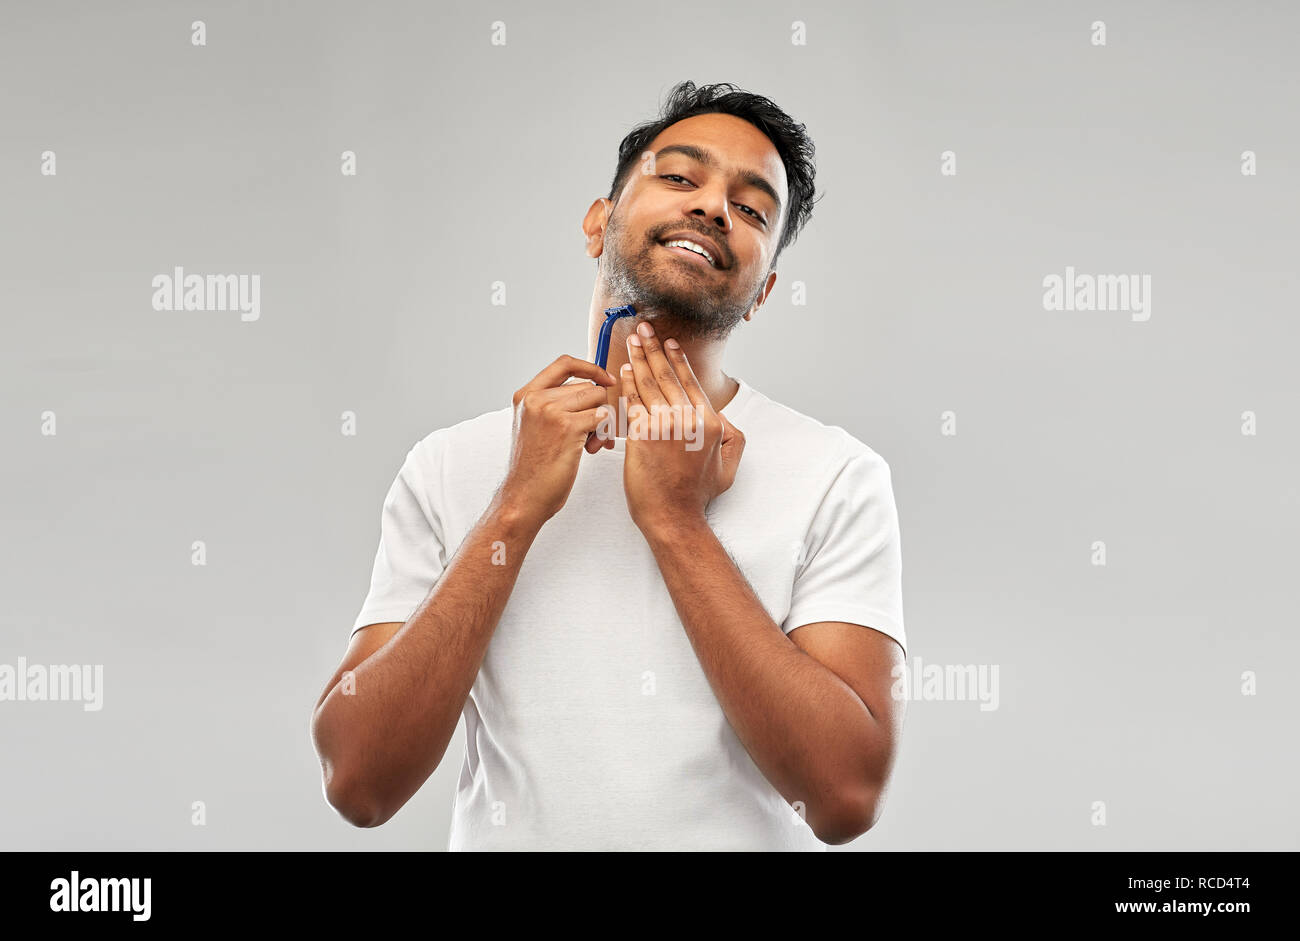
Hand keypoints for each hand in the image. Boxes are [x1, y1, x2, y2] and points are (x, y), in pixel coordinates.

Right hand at [497, 355, 615, 526]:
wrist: (524, 496)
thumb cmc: (535, 467)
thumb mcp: (535, 426)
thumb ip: (555, 404)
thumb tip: (594, 387)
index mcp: (526, 394)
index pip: (565, 363)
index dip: (590, 367)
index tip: (605, 379)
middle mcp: (536, 398)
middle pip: (588, 386)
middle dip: (598, 408)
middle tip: (594, 433)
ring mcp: (550, 411)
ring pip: (598, 399)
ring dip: (603, 422)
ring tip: (591, 443)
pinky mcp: (567, 427)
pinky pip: (603, 416)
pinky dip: (604, 433)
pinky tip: (592, 449)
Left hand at [620, 322, 744, 533]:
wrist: (672, 517)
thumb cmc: (697, 495)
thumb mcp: (729, 466)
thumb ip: (733, 438)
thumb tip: (723, 417)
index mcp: (710, 423)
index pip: (690, 382)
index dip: (677, 358)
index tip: (668, 342)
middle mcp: (689, 420)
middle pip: (667, 376)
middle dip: (652, 348)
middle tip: (643, 328)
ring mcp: (664, 426)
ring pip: (649, 385)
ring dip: (638, 359)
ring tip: (630, 341)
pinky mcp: (642, 435)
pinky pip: (632, 403)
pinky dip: (627, 384)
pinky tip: (623, 371)